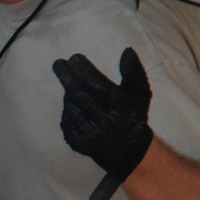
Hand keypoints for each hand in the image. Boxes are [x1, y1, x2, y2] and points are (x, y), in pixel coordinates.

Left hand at [54, 47, 153, 181]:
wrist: (125, 148)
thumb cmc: (132, 113)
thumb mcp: (140, 93)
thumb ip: (134, 72)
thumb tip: (127, 51)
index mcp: (122, 109)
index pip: (99, 86)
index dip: (85, 70)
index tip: (74, 57)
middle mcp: (105, 124)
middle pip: (81, 95)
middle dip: (67, 77)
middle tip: (59, 63)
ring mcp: (90, 135)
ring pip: (72, 105)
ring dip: (68, 91)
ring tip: (70, 80)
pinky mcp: (77, 143)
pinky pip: (67, 118)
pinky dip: (68, 106)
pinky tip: (72, 99)